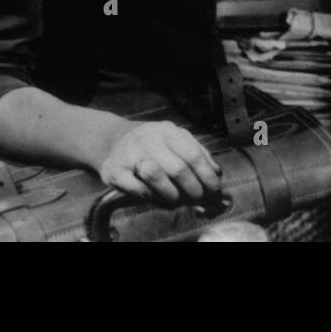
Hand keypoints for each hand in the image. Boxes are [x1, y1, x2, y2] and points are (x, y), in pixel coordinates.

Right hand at [97, 120, 222, 206]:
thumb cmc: (152, 144)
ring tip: (178, 200)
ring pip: (156, 177)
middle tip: (197, 199)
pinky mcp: (115, 171)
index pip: (193, 155)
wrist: (114, 141)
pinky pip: (138, 190)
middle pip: (178, 168)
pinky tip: (159, 199)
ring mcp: (131, 154)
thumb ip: (197, 154)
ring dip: (172, 195)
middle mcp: (149, 139)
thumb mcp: (176, 140)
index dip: (206, 176)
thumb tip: (216, 173)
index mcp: (168, 131)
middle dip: (193, 189)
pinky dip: (152, 199)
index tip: (214, 190)